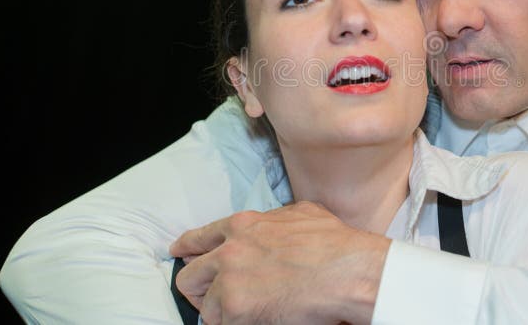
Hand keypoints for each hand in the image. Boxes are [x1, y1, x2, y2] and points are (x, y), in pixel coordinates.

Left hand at [169, 201, 390, 324]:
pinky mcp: (236, 309)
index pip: (200, 238)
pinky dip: (234, 324)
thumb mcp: (301, 213)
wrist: (347, 271)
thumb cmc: (334, 243)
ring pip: (205, 306)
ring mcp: (230, 280)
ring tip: (244, 313)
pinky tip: (254, 320)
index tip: (180, 255)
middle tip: (208, 298)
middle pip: (189, 275)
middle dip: (196, 288)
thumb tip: (270, 225)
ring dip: (221, 312)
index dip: (187, 249)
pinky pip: (222, 324)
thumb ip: (274, 219)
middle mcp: (229, 250)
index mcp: (243, 225)